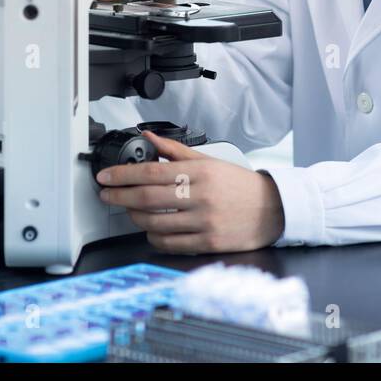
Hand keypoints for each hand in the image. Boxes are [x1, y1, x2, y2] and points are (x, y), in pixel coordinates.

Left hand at [95, 130, 285, 253]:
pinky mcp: (208, 243)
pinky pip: (170, 243)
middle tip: (106, 195)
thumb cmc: (240, 185)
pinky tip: (151, 230)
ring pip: (155, 222)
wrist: (273, 209)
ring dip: (135, 217)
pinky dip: (153, 237)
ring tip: (130, 210)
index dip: (123, 174)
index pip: (151, 171)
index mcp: (199, 172)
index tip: (106, 177)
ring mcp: (204, 221)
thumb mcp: (209, 161)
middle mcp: (201, 196)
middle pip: (148, 198)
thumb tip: (149, 137)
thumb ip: (176, 151)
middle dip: (120, 196)